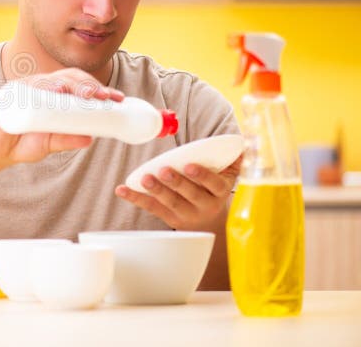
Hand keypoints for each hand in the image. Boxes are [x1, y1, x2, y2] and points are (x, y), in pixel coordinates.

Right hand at [0, 68, 123, 165]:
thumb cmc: (22, 143)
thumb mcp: (49, 144)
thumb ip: (66, 139)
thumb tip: (90, 139)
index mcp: (54, 95)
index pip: (79, 86)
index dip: (98, 89)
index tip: (116, 98)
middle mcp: (42, 87)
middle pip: (69, 77)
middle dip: (88, 85)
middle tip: (103, 96)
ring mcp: (26, 87)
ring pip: (52, 78)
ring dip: (71, 85)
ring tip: (86, 95)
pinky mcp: (11, 93)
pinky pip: (29, 85)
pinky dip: (44, 86)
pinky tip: (56, 90)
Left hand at [114, 154, 241, 230]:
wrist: (209, 221)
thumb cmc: (213, 189)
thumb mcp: (227, 176)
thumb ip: (233, 161)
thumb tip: (244, 144)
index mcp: (220, 192)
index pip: (214, 184)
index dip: (202, 176)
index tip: (189, 166)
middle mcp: (205, 206)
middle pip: (190, 195)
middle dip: (176, 183)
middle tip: (163, 170)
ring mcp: (186, 214)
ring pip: (171, 203)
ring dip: (156, 191)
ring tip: (144, 179)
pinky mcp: (169, 219)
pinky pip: (152, 208)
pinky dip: (135, 198)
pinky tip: (122, 190)